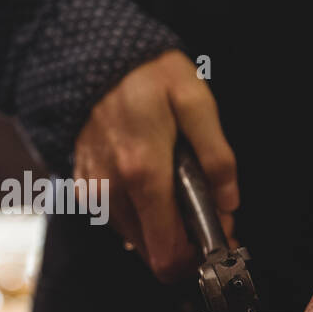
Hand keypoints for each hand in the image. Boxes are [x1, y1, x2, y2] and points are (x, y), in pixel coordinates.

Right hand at [73, 49, 238, 280]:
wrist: (90, 55)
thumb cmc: (146, 75)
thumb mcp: (195, 101)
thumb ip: (216, 156)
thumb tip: (229, 202)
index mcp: (143, 173)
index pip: (168, 254)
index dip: (198, 256)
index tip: (217, 234)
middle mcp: (112, 191)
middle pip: (153, 254)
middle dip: (184, 239)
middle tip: (203, 204)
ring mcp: (93, 192)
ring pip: (136, 239)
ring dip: (162, 224)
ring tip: (174, 182)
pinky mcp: (84, 188)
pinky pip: (119, 220)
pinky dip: (140, 211)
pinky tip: (149, 178)